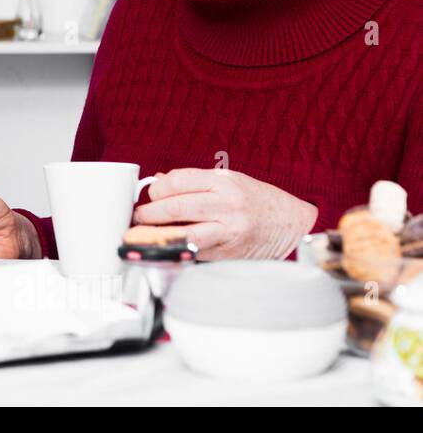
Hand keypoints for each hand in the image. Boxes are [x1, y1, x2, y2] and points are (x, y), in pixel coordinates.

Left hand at [132, 168, 316, 259]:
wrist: (292, 223)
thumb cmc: (257, 199)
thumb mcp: (229, 180)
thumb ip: (194, 181)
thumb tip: (159, 181)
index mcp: (224, 183)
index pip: (178, 181)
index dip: (157, 189)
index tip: (151, 195)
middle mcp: (227, 205)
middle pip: (176, 208)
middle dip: (150, 213)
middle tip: (140, 216)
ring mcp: (230, 231)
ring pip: (184, 234)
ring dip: (158, 234)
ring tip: (145, 232)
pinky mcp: (230, 253)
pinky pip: (196, 252)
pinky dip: (178, 249)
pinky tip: (168, 245)